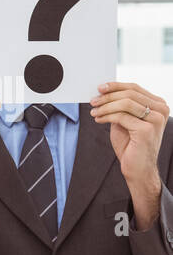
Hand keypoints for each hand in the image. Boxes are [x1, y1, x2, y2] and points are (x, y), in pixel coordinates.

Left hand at [91, 81, 168, 230]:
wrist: (137, 168)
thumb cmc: (131, 145)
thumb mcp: (124, 121)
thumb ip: (120, 107)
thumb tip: (103, 93)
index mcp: (158, 105)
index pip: (135, 88)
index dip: (116, 86)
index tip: (100, 88)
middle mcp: (161, 110)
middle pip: (130, 93)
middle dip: (108, 96)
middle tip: (93, 101)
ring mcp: (156, 119)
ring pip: (125, 103)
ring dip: (105, 106)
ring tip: (93, 112)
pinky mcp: (147, 130)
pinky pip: (121, 117)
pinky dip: (106, 116)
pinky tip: (98, 119)